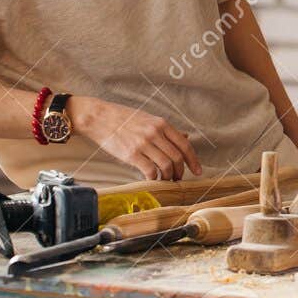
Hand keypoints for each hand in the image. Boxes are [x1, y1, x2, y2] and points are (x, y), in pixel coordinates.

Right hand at [69, 96, 201, 180]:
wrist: (99, 117)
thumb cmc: (124, 119)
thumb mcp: (149, 119)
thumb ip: (167, 130)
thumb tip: (186, 136)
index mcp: (162, 124)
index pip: (184, 144)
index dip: (193, 160)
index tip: (198, 170)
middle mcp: (155, 133)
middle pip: (177, 157)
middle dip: (181, 171)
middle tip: (179, 178)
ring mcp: (143, 143)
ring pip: (166, 165)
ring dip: (168, 176)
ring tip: (166, 180)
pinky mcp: (131, 154)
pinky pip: (149, 170)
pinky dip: (154, 178)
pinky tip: (151, 180)